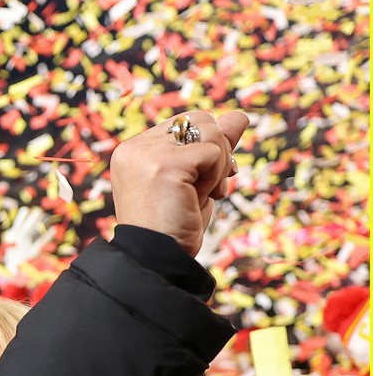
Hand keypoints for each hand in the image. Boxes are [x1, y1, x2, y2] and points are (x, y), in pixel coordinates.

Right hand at [110, 110, 249, 256]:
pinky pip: (213, 152)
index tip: (204, 183)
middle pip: (200, 119)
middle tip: (210, 189)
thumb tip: (240, 115)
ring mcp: (147, 154)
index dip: (207, 148)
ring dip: (218, 167)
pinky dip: (216, 178)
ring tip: (203, 195)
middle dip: (217, 153)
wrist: (158, 260)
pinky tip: (201, 198)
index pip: (186, 124)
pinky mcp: (164, 165)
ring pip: (211, 131)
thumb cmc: (175, 226)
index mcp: (135, 151)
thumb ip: (214, 147)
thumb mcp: (197, 181)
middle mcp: (135, 148)